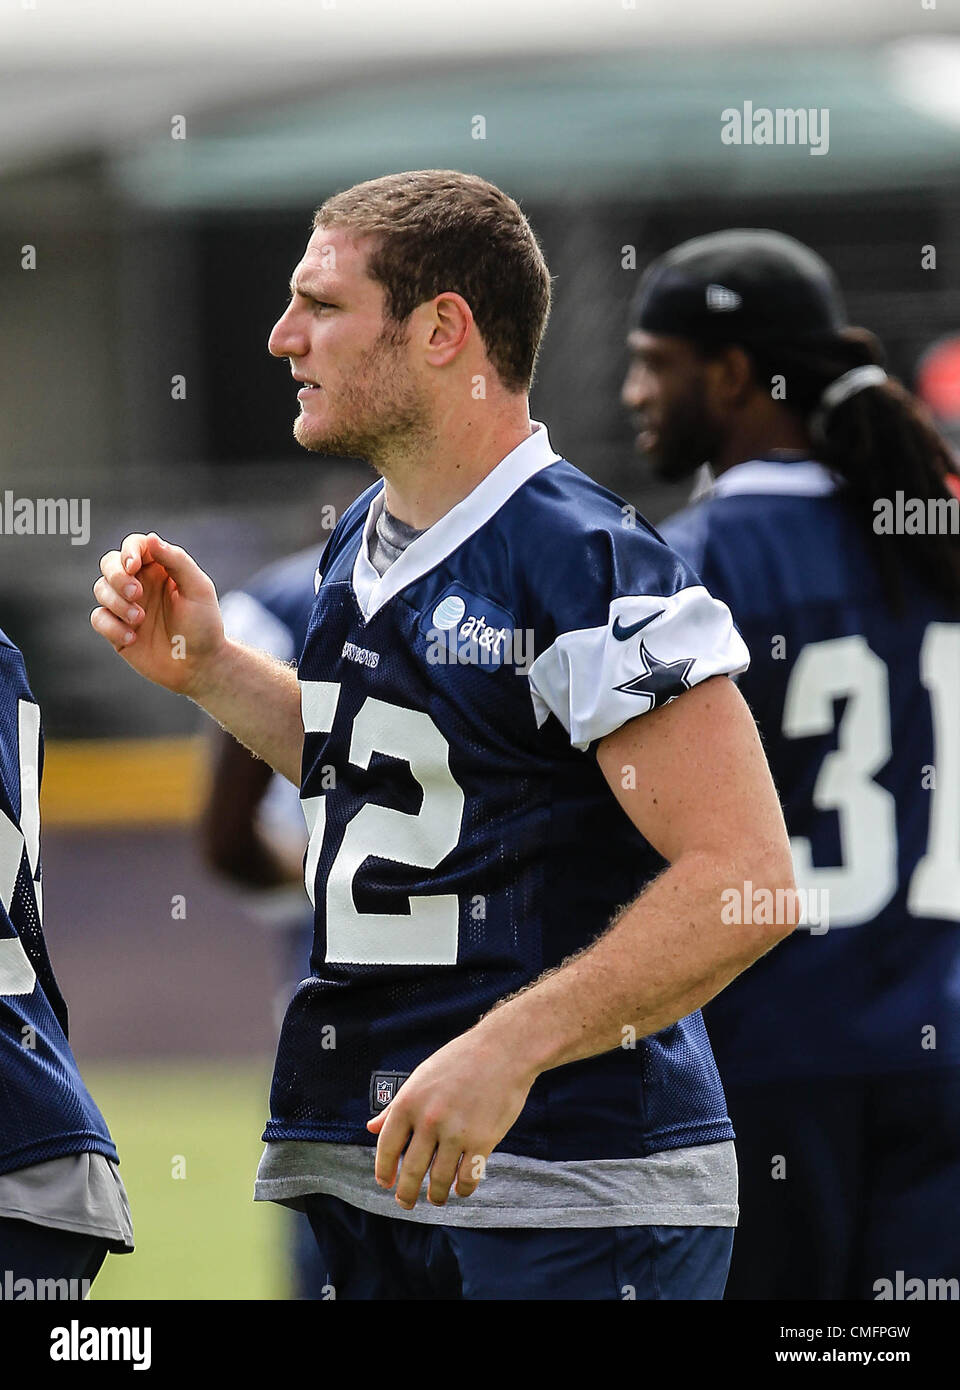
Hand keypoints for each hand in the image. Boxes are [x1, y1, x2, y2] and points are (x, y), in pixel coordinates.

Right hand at [91, 532, 224, 697]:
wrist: (200, 666)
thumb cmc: (204, 625)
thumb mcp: (198, 589)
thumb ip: (176, 561)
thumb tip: (150, 538)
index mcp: (160, 568)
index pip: (135, 545)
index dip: (129, 551)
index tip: (133, 566)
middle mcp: (140, 583)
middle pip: (109, 563)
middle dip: (118, 576)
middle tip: (137, 594)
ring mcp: (126, 606)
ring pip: (100, 589)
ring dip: (117, 603)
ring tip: (141, 620)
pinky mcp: (116, 629)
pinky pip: (98, 618)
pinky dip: (111, 626)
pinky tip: (133, 638)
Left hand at [366, 1023, 537, 1210]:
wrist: (504, 1049)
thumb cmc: (460, 1060)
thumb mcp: (421, 1077)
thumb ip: (395, 1106)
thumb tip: (372, 1127)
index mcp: (408, 1101)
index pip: (387, 1147)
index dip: (384, 1171)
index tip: (385, 1183)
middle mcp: (428, 1120)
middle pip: (411, 1171)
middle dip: (406, 1193)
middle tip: (406, 1203)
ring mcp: (456, 1132)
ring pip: (440, 1180)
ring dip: (437, 1195)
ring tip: (437, 1198)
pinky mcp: (483, 1140)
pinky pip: (467, 1178)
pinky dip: (463, 1189)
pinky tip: (461, 1188)